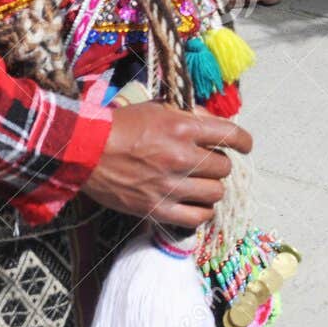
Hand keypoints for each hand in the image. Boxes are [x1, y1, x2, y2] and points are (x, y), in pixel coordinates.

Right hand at [79, 103, 251, 229]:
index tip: (243, 145)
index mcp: (181, 128)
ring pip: (215, 192)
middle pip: (223, 167)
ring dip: (210, 187)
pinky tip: (194, 204)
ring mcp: (170, 185)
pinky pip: (198, 217)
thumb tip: (212, 123)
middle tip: (205, 162)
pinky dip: (202, 211)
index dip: (243, 141)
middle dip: (218, 163)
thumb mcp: (154, 108)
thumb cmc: (117, 125)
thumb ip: (186, 115)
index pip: (231, 135)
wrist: (84, 150)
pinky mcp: (158, 208)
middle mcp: (180, 157)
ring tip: (199, 184)